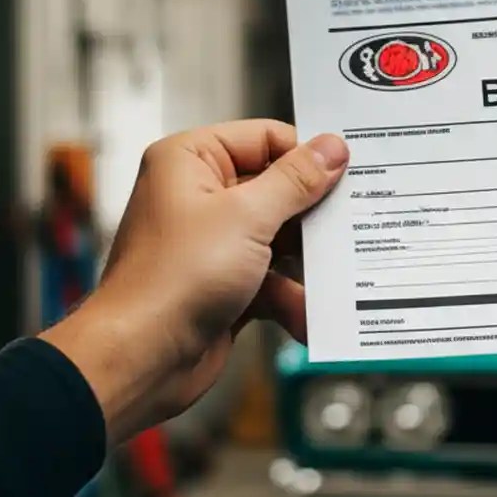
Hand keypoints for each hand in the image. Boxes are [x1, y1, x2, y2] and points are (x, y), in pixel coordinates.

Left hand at [42, 121, 348, 443]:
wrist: (143, 358)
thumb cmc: (173, 279)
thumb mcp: (248, 217)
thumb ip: (296, 180)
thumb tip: (332, 147)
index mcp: (192, 162)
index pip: (265, 139)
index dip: (307, 155)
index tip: (348, 173)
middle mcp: (201, 197)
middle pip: (279, 189)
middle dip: (314, 215)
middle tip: (353, 221)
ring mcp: (215, 242)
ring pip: (282, 238)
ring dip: (307, 262)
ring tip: (337, 273)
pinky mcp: (228, 283)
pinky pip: (275, 279)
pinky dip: (293, 298)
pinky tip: (308, 315)